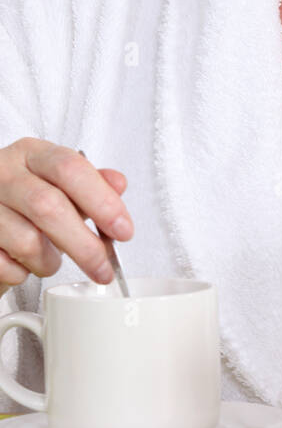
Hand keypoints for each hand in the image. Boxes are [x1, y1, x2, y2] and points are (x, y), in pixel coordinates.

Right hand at [0, 139, 132, 292]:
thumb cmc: (26, 200)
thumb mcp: (60, 185)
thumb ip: (92, 184)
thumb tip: (118, 184)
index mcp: (30, 154)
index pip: (70, 168)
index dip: (102, 201)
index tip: (123, 230)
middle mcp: (2, 173)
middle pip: (48, 207)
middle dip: (84, 245)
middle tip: (103, 267)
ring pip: (26, 241)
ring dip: (49, 262)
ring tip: (51, 260)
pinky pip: (5, 266)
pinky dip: (22, 273)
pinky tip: (24, 264)